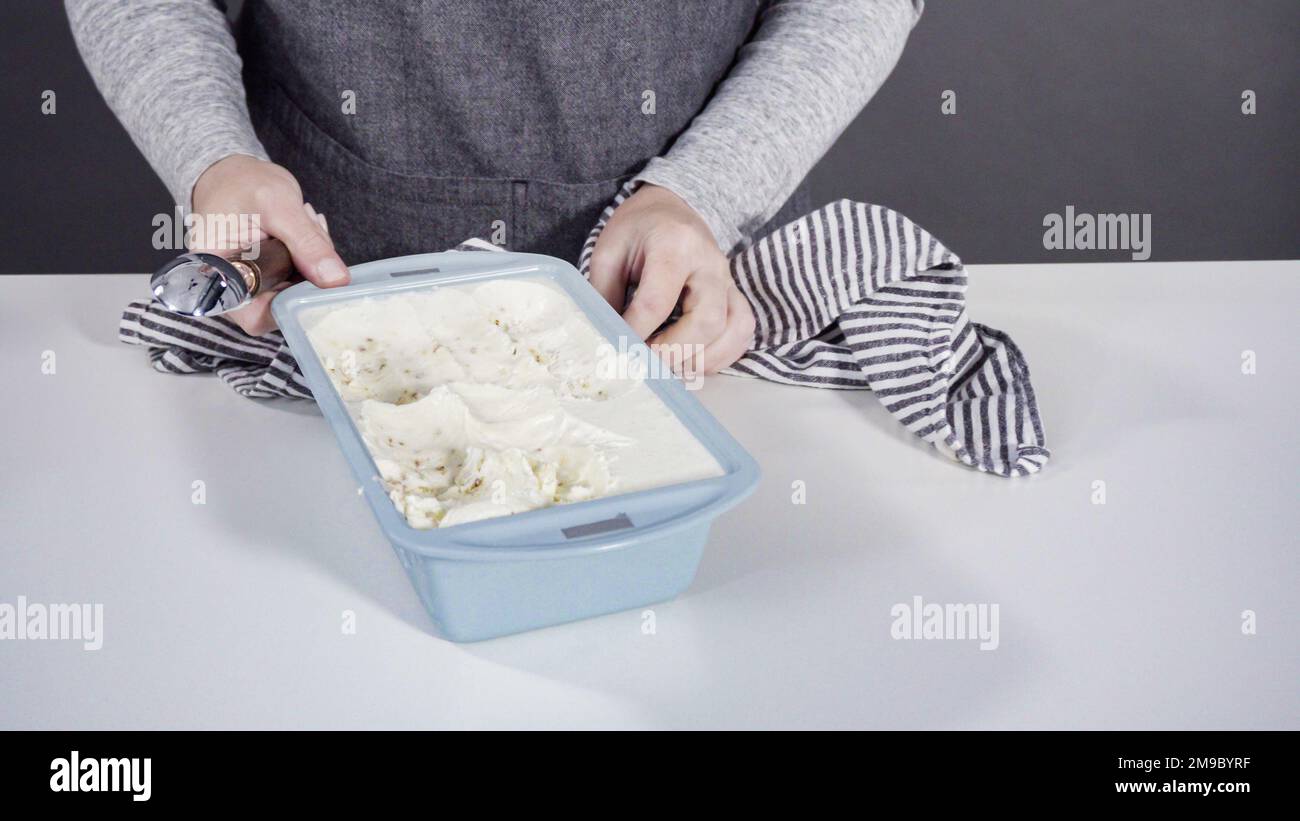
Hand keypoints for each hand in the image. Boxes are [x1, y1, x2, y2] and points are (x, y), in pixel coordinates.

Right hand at [189, 154, 348, 334]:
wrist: (232, 172)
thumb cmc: (240, 182)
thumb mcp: (277, 205)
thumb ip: (307, 242)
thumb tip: (336, 280)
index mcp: (217, 276)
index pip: (256, 317)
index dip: (291, 305)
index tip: (314, 277)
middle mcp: (233, 288)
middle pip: (282, 305)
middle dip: (308, 272)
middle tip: (309, 228)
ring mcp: (253, 282)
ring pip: (296, 290)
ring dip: (312, 260)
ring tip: (304, 220)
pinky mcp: (269, 274)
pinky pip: (298, 276)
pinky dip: (310, 255)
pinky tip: (305, 226)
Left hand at [588, 184, 753, 374]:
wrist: (671, 208)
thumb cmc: (637, 230)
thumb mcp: (608, 253)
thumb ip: (604, 295)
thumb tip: (604, 340)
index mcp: (674, 245)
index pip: (657, 302)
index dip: (636, 333)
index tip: (618, 349)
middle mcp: (710, 263)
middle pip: (707, 321)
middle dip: (674, 352)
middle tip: (646, 364)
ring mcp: (728, 280)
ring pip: (733, 329)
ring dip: (701, 359)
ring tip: (669, 367)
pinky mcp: (736, 294)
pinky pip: (742, 332)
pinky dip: (721, 356)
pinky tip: (692, 361)